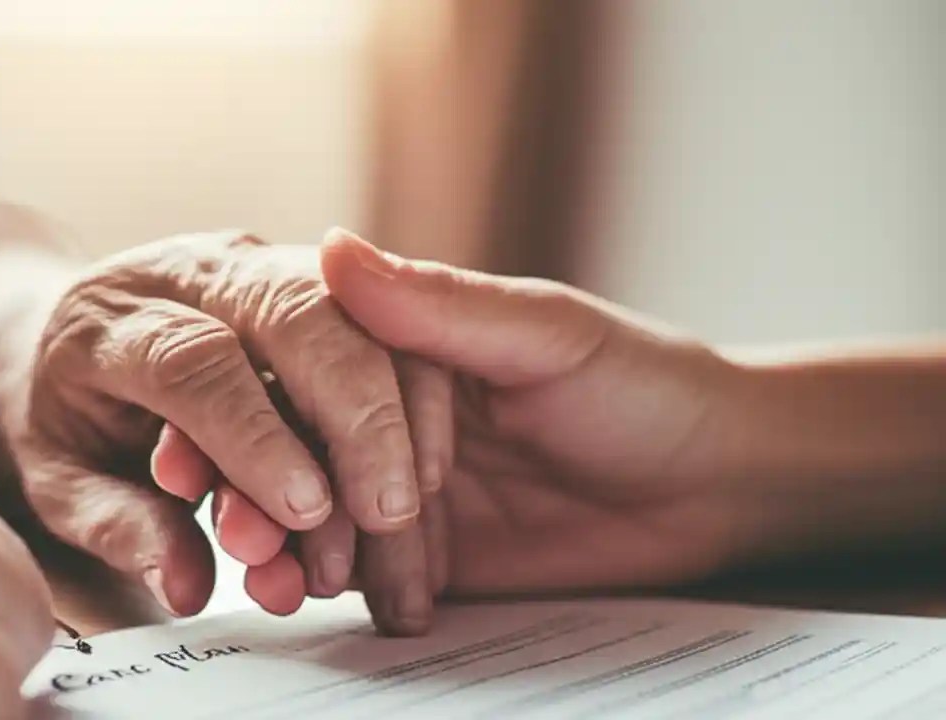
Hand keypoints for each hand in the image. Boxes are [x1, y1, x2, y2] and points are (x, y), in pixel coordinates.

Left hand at [8, 231, 445, 632]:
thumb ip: (118, 526)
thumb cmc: (67, 416)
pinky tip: (421, 473)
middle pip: (295, 311)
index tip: (305, 510)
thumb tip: (187, 585)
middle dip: (355, 414)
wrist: (64, 337)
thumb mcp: (61, 481)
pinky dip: (412, 396)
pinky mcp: (307, 277)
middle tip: (386, 511)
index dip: (254, 437)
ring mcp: (257, 264)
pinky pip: (381, 322)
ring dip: (393, 412)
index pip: (193, 362)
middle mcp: (192, 270)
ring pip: (354, 312)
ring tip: (402, 515)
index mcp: (112, 319)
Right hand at [318, 230, 745, 594]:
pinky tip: (387, 603)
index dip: (315, 422)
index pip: (327, 372)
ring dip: (330, 551)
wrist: (716, 487)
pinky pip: (378, 568)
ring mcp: (409, 481)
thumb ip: (442, 305)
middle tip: (300, 542)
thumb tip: (336, 249)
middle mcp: (395, 407)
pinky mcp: (434, 548)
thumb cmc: (644, 386)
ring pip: (335, 513)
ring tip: (341, 586)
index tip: (311, 466)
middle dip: (302, 499)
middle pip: (316, 447)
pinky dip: (369, 587)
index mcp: (412, 338)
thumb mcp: (546, 335)